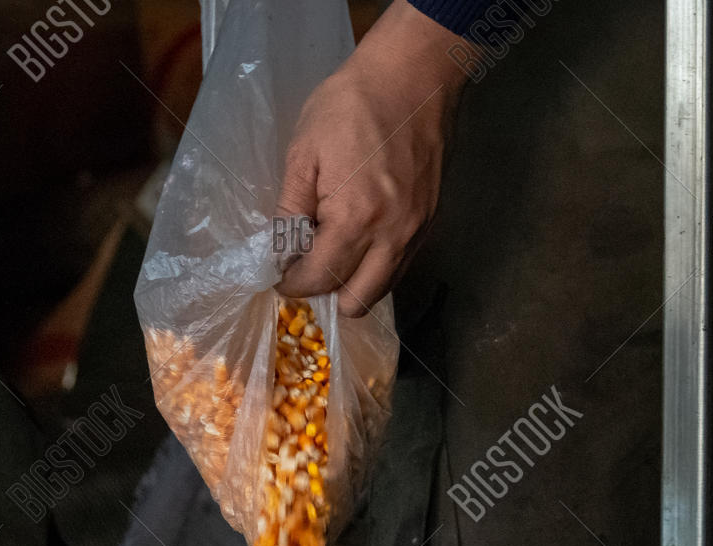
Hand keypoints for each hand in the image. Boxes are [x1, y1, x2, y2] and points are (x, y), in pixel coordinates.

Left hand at [275, 1, 472, 317]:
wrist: (414, 76)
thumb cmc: (351, 105)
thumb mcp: (304, 152)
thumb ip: (291, 210)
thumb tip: (281, 251)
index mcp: (355, 220)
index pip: (319, 279)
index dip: (293, 284)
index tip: (280, 275)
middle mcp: (391, 237)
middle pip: (357, 302)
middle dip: (326, 292)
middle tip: (307, 267)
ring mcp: (416, 232)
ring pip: (383, 289)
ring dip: (354, 283)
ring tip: (333, 254)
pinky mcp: (431, 222)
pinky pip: (401, 265)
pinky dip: (377, 266)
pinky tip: (360, 240)